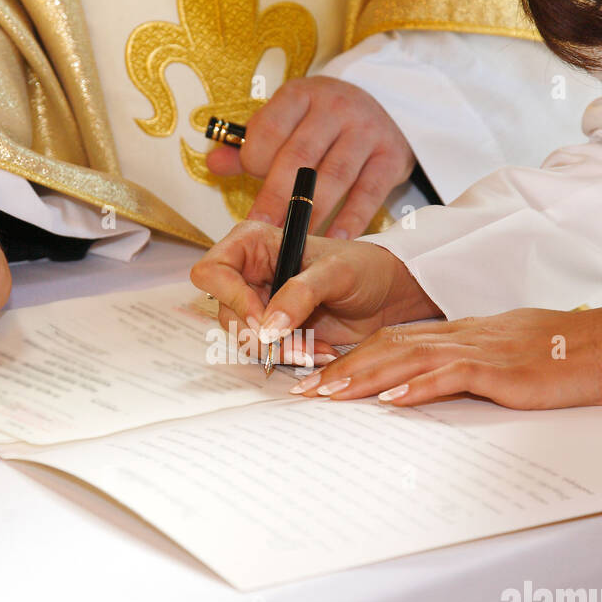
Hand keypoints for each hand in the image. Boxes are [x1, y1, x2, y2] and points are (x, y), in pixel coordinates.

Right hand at [189, 219, 440, 364]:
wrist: (389, 295)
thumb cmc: (366, 267)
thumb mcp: (336, 273)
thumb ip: (300, 294)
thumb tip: (267, 327)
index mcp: (253, 244)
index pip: (213, 271)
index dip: (231, 298)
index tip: (261, 321)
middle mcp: (249, 274)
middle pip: (225, 312)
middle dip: (259, 335)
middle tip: (297, 345)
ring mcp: (260, 304)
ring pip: (244, 338)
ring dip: (278, 351)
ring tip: (317, 349)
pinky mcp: (274, 331)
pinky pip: (266, 352)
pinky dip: (291, 357)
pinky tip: (321, 351)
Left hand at [205, 76, 414, 239]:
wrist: (390, 110)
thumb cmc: (325, 123)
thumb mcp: (288, 121)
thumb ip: (250, 145)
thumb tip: (213, 163)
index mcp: (301, 95)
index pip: (270, 129)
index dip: (255, 163)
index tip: (250, 191)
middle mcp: (335, 107)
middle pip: (300, 156)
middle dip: (278, 198)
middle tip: (263, 231)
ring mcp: (367, 130)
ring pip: (334, 176)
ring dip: (311, 214)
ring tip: (293, 243)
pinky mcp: (391, 156)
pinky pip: (368, 193)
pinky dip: (351, 220)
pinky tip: (335, 242)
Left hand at [287, 301, 601, 409]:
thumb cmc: (563, 357)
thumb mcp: (504, 360)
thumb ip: (466, 370)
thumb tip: (428, 388)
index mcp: (460, 334)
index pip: (393, 342)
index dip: (351, 359)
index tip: (318, 380)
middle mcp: (461, 336)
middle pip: (387, 347)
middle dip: (340, 370)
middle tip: (301, 392)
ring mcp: (480, 349)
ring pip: (407, 357)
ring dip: (363, 378)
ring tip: (327, 396)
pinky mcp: (502, 369)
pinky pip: (451, 375)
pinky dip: (418, 386)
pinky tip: (390, 399)